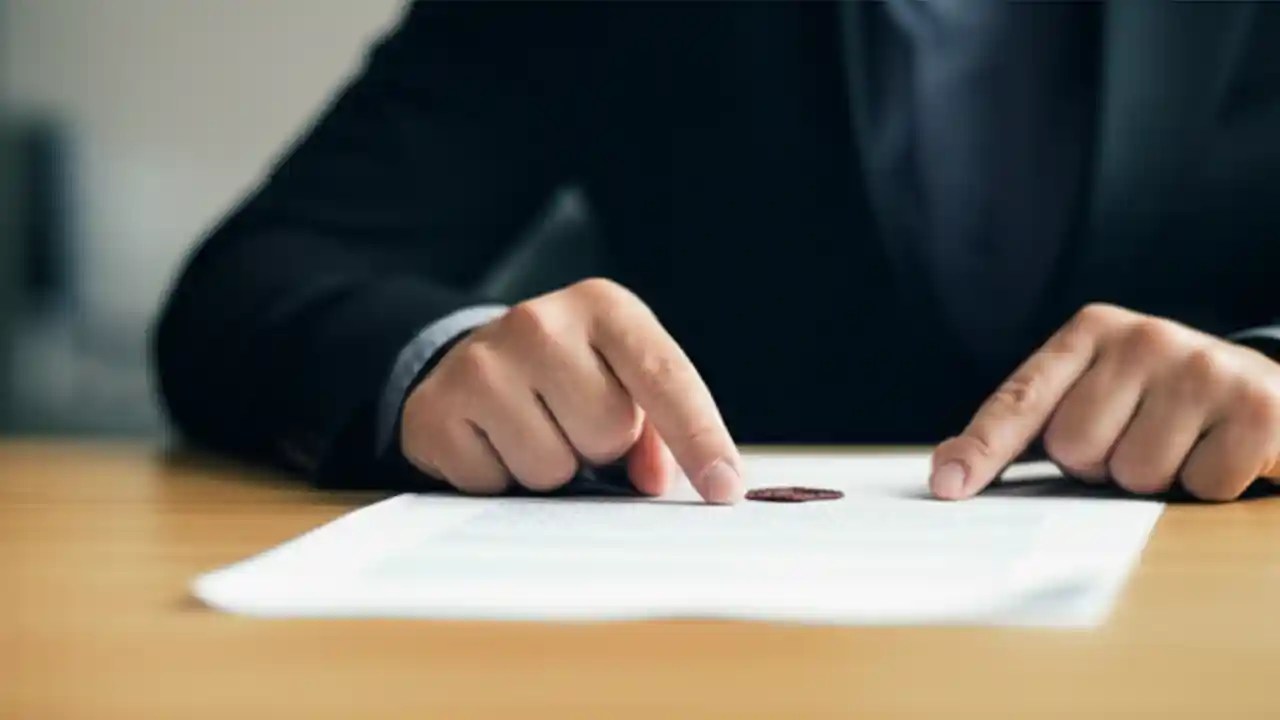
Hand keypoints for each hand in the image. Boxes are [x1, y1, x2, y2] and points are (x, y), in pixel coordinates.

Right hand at [400, 278, 743, 502]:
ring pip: (551, 468)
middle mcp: (540, 321)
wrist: (470, 363)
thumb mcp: (622, 381)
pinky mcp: (437, 408)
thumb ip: (658, 429)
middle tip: (574, 426)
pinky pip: (496, 484)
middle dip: (601, 448)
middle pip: (607, 431)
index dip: (700, 437)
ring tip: (533, 433)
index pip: (664, 376)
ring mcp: (482, 361)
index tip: (724, 489)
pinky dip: (501, 480)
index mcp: (603, 308)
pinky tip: (493, 444)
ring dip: (551, 471)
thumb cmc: (568, 378)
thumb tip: (656, 479)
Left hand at [931, 304, 1279, 500]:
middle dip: (1100, 465)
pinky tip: (1222, 451)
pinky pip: (1200, 486)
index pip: (1022, 399)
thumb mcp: (1095, 392)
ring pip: (1135, 474)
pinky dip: (1208, 488)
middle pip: (1075, 447)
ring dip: (1155, 480)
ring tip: (1182, 444)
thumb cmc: (1161, 401)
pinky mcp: (1256, 408)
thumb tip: (948, 472)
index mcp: (1090, 331)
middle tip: (1138, 439)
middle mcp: (1144, 337)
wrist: (1266, 389)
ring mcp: (1202, 368)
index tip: (948, 486)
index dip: (983, 447)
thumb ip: (1026, 426)